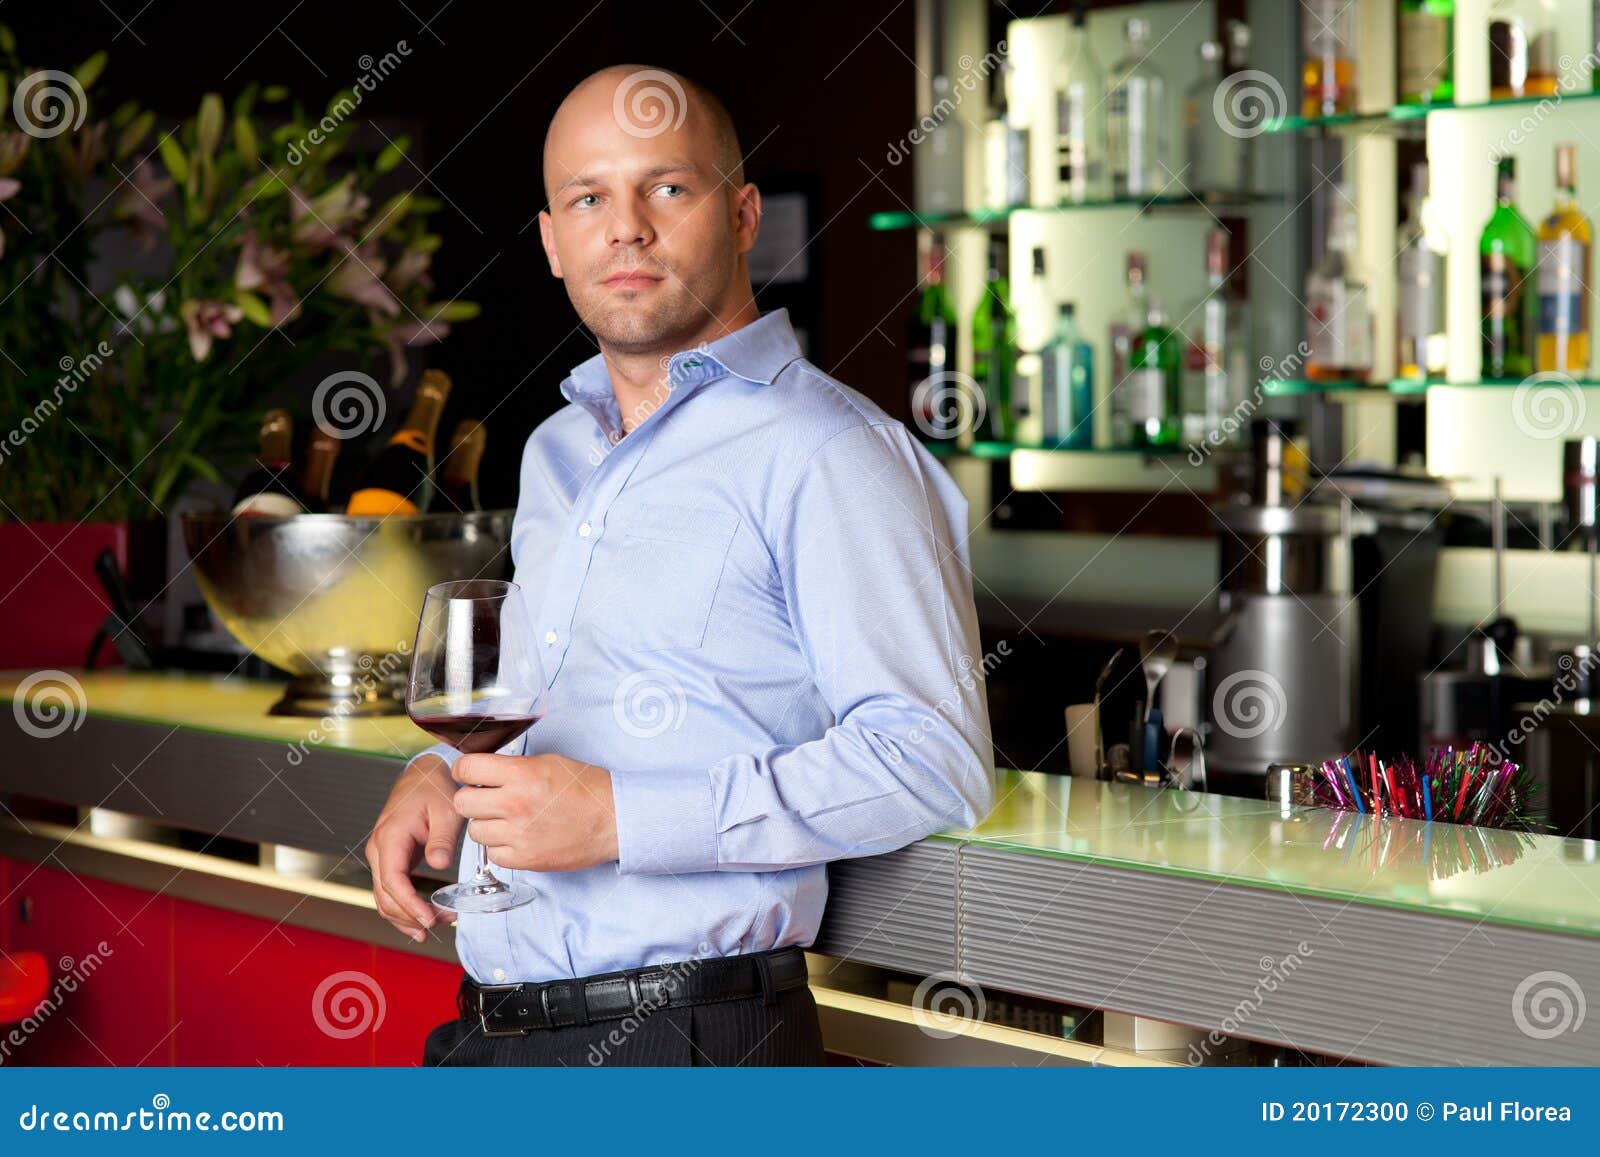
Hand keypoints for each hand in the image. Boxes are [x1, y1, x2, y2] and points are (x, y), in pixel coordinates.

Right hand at [365, 754, 462, 941]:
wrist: (423, 774)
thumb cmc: (435, 789)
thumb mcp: (447, 810)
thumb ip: (442, 839)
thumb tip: (439, 865)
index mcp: (390, 836)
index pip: (392, 880)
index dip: (409, 905)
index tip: (430, 919)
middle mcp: (379, 849)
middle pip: (385, 896)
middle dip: (411, 916)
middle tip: (442, 923)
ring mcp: (381, 855)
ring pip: (384, 898)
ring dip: (406, 917)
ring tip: (435, 927)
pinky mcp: (389, 860)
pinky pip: (390, 891)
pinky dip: (403, 909)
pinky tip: (421, 922)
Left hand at [450, 752, 617, 871]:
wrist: (613, 818)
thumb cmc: (585, 787)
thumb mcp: (548, 762)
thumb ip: (513, 767)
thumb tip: (484, 771)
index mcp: (521, 774)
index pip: (466, 769)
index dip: (465, 771)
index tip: (471, 775)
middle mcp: (514, 804)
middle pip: (462, 803)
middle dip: (472, 798)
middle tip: (487, 798)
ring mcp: (519, 835)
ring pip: (474, 831)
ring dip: (486, 824)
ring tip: (507, 820)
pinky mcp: (526, 859)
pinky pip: (492, 854)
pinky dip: (501, 847)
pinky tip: (518, 837)